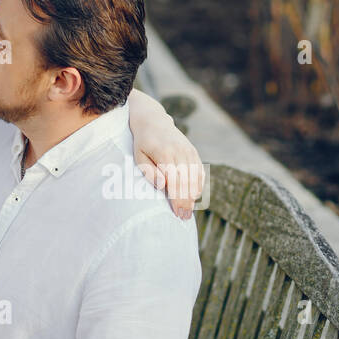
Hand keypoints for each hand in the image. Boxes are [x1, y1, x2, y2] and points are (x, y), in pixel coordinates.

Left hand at [131, 97, 203, 218]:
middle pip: (187, 182)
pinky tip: (195, 196)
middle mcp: (180, 152)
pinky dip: (199, 184)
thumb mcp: (139, 156)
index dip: (177, 199)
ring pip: (195, 177)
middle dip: (186, 202)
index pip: (174, 181)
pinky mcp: (193, 151)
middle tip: (184, 218)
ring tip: (189, 211)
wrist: (154, 120)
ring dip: (193, 196)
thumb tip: (162, 186)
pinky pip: (200, 171)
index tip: (177, 213)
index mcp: (165, 153)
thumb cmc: (143, 142)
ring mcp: (189, 151)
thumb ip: (149, 172)